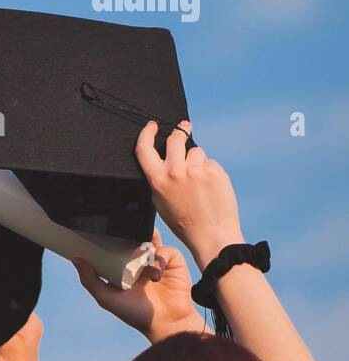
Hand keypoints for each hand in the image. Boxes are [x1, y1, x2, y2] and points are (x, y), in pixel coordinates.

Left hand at [75, 230, 203, 343]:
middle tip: (119, 229)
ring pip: (149, 237)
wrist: (166, 322)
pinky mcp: (172, 261)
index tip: (97, 229)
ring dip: (144, 240)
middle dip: (126, 231)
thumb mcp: (107, 298)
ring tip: (139, 251)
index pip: (113, 245)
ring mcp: (155, 259)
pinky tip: (155, 275)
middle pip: (131, 236)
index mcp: (121, 266)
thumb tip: (75, 259)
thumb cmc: (135, 312)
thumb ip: (90, 280)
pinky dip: (159, 259)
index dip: (106, 237)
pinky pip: (165, 250)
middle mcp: (138, 260)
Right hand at [135, 120, 244, 266]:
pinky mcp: (216, 172)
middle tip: (184, 128)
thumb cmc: (184, 222)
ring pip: (196, 151)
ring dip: (197, 159)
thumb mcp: (160, 201)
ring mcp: (197, 170)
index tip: (152, 125)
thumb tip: (166, 159)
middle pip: (175, 139)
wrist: (211, 234)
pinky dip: (210, 170)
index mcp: (158, 179)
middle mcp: (176, 171)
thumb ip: (160, 178)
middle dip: (179, 133)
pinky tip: (210, 186)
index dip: (147, 133)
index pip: (144, 148)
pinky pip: (210, 162)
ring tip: (199, 179)